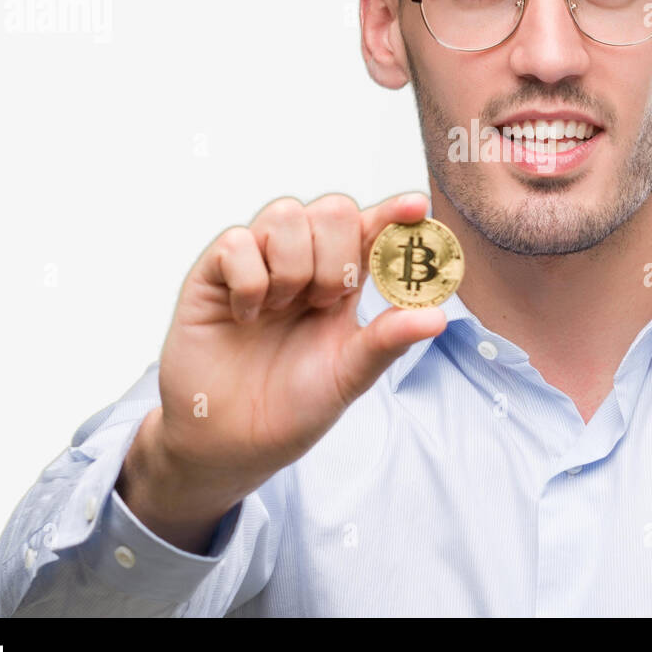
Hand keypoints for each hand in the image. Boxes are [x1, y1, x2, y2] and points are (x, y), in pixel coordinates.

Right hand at [121, 191, 447, 543]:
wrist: (232, 443)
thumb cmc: (292, 407)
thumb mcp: (348, 376)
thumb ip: (386, 342)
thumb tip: (438, 317)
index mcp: (342, 282)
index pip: (372, 231)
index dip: (394, 213)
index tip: (417, 207)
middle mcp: (302, 263)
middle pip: (332, 209)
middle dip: (338, 254)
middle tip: (324, 302)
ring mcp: (257, 263)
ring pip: (287, 214)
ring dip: (294, 265)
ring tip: (282, 310)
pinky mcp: (213, 274)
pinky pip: (236, 242)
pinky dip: (250, 280)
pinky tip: (246, 316)